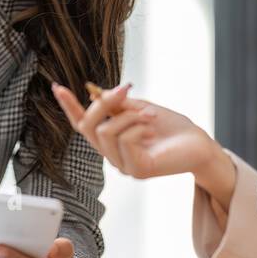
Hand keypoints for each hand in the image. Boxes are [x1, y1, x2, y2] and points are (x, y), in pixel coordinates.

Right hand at [51, 81, 224, 181]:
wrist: (199, 144)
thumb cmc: (171, 127)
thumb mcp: (139, 108)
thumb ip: (117, 104)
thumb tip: (96, 92)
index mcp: (111, 139)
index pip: (82, 124)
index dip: (69, 106)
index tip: (57, 86)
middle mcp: (112, 154)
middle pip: (88, 126)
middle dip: (102, 103)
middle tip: (124, 89)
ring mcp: (123, 165)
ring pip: (106, 132)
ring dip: (129, 116)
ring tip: (150, 115)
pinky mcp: (137, 170)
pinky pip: (124, 141)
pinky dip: (137, 127)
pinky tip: (151, 128)